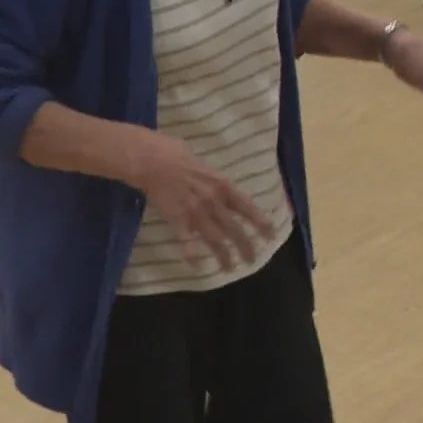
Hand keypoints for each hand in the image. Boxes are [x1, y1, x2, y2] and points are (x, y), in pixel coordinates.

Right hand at [125, 128, 274, 269]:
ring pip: (216, 239)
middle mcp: (213, 201)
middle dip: (245, 246)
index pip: (247, 207)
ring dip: (224, 256)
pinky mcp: (178, 220)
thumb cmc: (175, 154)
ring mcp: (196, 212)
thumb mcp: (205, 165)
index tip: (270, 236)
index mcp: (222, 185)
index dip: (260, 223)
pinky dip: (191, 255)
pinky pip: (187, 242)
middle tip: (252, 260)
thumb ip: (215, 182)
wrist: (151, 160)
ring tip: (230, 268)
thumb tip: (221, 190)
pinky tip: (196, 266)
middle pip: (234, 229)